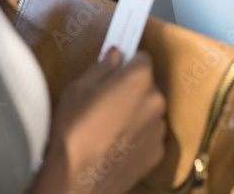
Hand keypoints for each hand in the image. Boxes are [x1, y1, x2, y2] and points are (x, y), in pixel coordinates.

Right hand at [33, 49, 166, 193]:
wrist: (77, 181)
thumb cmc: (74, 130)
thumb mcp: (78, 89)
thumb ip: (102, 67)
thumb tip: (116, 54)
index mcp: (138, 79)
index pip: (142, 58)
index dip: (127, 63)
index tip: (114, 72)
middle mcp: (156, 101)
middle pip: (147, 85)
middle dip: (130, 89)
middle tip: (106, 103)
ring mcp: (159, 128)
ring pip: (149, 110)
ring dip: (136, 113)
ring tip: (109, 127)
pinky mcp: (158, 152)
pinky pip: (149, 134)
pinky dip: (138, 136)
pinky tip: (116, 145)